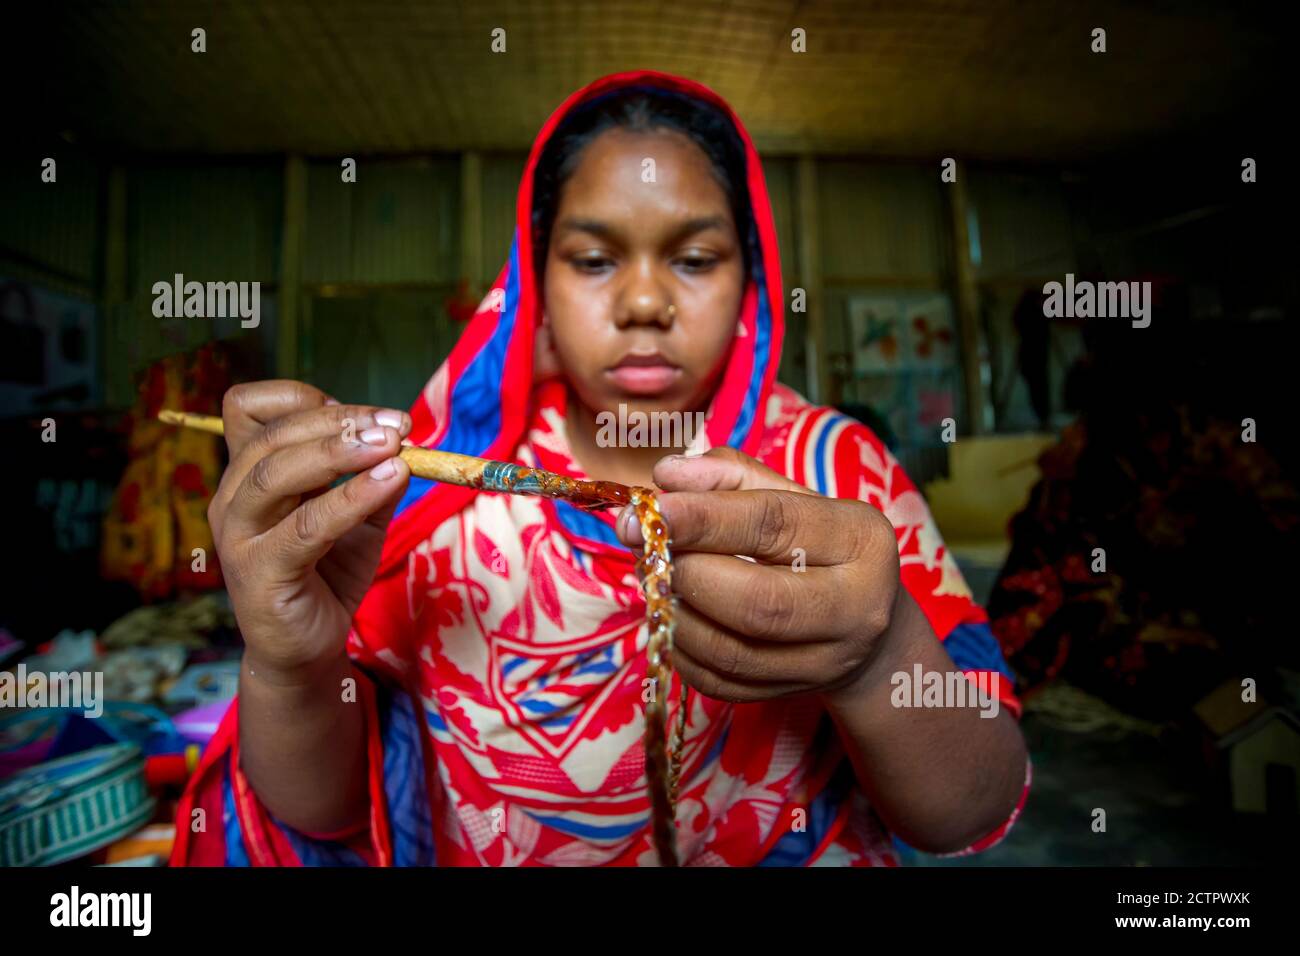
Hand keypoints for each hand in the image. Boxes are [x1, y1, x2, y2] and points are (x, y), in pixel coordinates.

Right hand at [208, 381, 411, 681]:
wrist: (309, 647)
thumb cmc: (329, 573)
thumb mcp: (360, 516)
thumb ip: (375, 478)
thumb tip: (405, 444)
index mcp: (249, 473)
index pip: (247, 407)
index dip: (304, 398)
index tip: (364, 414)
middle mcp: (232, 496)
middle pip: (272, 435)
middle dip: (338, 421)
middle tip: (395, 425)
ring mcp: (239, 535)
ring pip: (277, 473)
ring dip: (339, 451)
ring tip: (392, 446)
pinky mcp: (260, 572)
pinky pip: (306, 525)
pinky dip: (350, 498)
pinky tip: (388, 481)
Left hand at [615, 447, 901, 702]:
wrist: (865, 623)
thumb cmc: (818, 546)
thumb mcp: (790, 496)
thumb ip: (729, 477)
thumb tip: (667, 475)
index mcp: (859, 539)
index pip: (773, 525)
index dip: (703, 518)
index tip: (651, 511)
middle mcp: (856, 607)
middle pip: (756, 602)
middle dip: (687, 573)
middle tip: (648, 548)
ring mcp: (826, 662)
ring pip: (731, 651)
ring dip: (674, 612)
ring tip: (655, 577)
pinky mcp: (791, 693)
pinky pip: (717, 681)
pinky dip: (680, 648)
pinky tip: (672, 615)